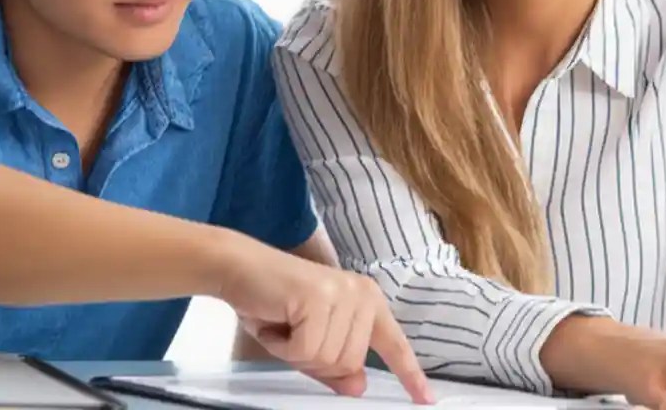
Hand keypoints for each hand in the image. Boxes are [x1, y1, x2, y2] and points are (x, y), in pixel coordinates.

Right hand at [216, 238, 433, 404]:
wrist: (239, 268)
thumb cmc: (272, 303)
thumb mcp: (308, 341)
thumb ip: (335, 365)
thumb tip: (358, 386)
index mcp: (367, 301)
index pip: (394, 344)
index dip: (410, 375)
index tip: (426, 399)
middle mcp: (362, 294)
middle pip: (350, 364)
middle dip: (313, 361)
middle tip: (292, 333)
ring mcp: (343, 294)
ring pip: (328, 360)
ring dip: (296, 352)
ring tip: (283, 323)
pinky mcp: (319, 298)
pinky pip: (306, 349)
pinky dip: (283, 346)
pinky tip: (275, 321)